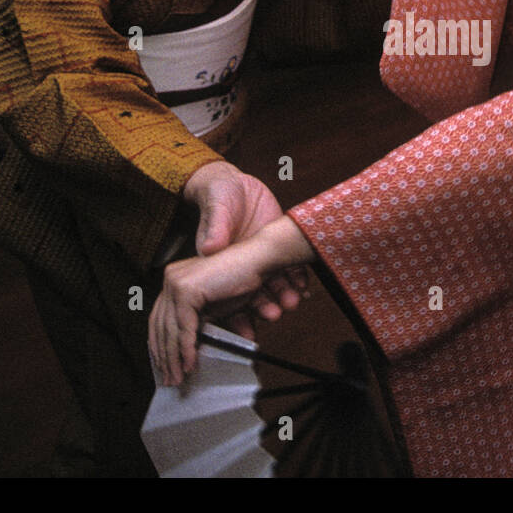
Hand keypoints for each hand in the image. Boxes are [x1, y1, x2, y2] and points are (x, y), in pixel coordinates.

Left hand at [150, 216, 316, 384]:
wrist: (259, 260)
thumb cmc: (243, 279)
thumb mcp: (216, 305)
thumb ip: (199, 320)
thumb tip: (187, 349)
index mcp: (175, 280)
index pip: (159, 318)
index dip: (161, 344)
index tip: (165, 365)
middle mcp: (171, 279)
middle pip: (160, 325)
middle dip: (165, 356)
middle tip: (170, 379)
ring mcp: (176, 283)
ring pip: (170, 329)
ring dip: (174, 358)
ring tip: (179, 377)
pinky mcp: (186, 291)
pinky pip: (184, 328)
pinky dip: (187, 349)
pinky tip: (190, 363)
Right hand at [181, 161, 302, 335]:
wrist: (237, 184)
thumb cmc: (218, 196)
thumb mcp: (216, 209)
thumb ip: (214, 228)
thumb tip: (209, 248)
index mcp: (218, 264)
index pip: (223, 297)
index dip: (235, 314)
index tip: (248, 328)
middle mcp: (239, 267)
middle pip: (249, 296)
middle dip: (263, 308)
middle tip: (276, 314)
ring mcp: (259, 259)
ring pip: (270, 284)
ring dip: (282, 296)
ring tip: (293, 301)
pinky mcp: (276, 247)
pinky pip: (288, 267)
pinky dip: (296, 277)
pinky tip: (302, 284)